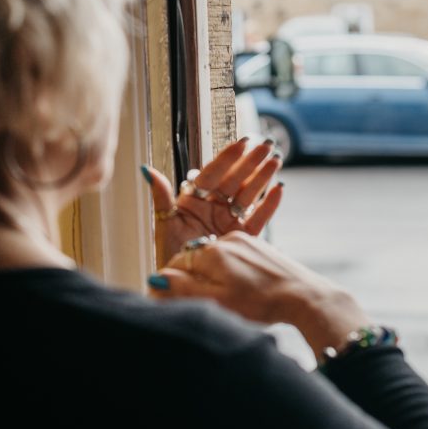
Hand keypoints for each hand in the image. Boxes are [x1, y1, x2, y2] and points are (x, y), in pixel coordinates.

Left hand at [142, 137, 283, 265]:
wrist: (183, 285)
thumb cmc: (170, 255)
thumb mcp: (164, 225)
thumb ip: (161, 197)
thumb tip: (148, 170)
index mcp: (194, 200)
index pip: (212, 173)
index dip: (228, 158)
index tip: (243, 143)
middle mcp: (213, 207)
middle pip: (234, 179)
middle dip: (251, 162)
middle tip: (266, 145)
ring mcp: (229, 221)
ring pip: (248, 194)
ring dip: (262, 177)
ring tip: (275, 160)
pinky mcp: (242, 237)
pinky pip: (258, 218)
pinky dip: (269, 205)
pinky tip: (279, 189)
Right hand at [149, 232, 369, 354]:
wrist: (304, 297)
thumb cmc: (261, 304)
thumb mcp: (217, 301)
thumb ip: (184, 288)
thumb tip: (156, 280)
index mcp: (211, 252)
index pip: (179, 264)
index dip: (177, 283)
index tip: (179, 300)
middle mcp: (227, 240)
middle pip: (199, 259)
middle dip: (198, 280)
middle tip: (211, 302)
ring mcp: (247, 241)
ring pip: (219, 259)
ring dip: (218, 278)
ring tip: (232, 299)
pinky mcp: (261, 247)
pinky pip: (237, 259)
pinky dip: (235, 274)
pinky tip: (246, 289)